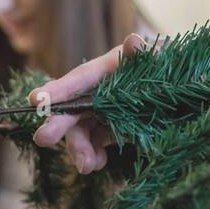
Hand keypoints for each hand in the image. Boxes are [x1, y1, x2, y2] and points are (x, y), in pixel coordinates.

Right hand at [30, 32, 148, 172]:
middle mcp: (96, 91)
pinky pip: (94, 145)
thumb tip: (134, 42)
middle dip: (57, 125)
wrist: (172, 89)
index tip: (36, 99)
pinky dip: (93, 156)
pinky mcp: (107, 130)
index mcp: (105, 69)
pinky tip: (98, 164)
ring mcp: (99, 112)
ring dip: (79, 150)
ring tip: (87, 167)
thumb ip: (144, 55)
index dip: (59, 89)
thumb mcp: (155, 59)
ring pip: (79, 132)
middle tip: (42, 138)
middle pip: (71, 109)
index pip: (79, 80)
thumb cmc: (160, 66)